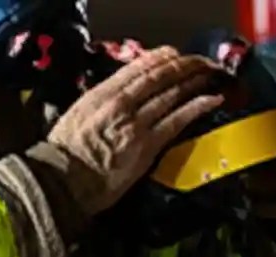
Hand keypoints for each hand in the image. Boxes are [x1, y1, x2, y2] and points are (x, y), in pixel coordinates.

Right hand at [46, 47, 223, 214]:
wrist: (64, 183)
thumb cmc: (65, 154)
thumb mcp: (77, 115)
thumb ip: (100, 102)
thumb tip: (120, 94)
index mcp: (101, 94)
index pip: (137, 68)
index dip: (159, 58)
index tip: (172, 53)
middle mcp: (121, 103)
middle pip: (158, 76)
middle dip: (182, 65)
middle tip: (198, 61)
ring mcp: (137, 124)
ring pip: (172, 94)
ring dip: (193, 81)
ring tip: (208, 75)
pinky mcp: (149, 146)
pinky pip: (178, 120)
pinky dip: (197, 106)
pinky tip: (212, 99)